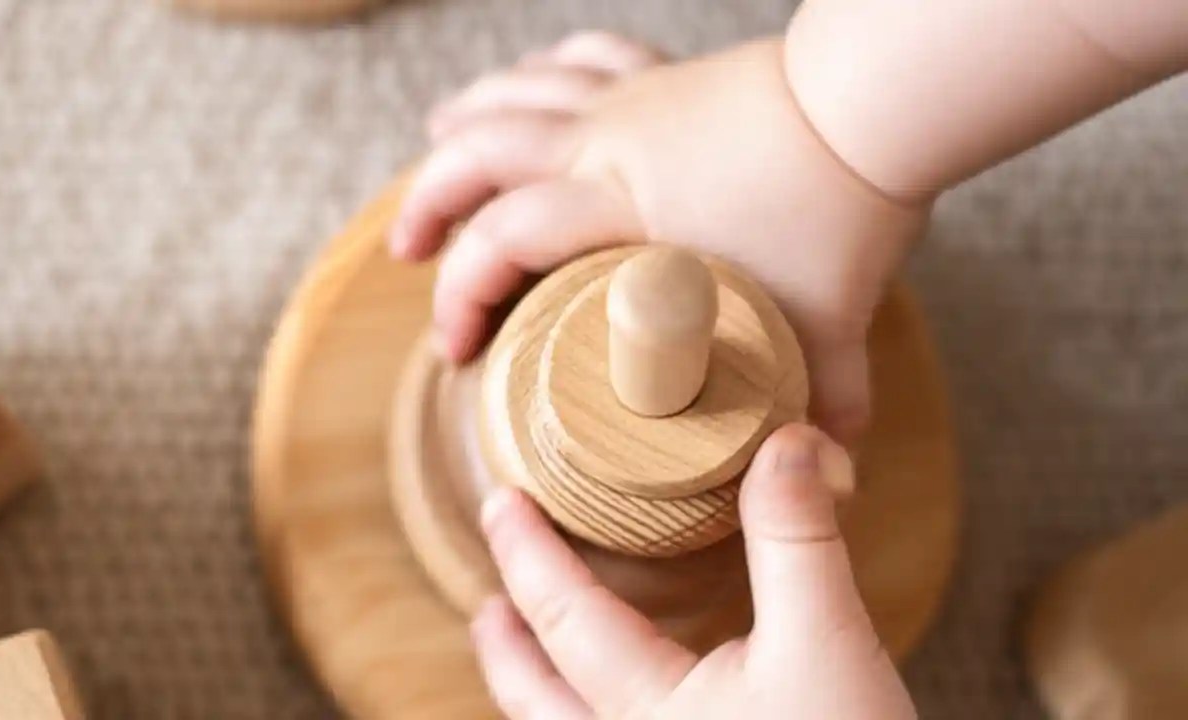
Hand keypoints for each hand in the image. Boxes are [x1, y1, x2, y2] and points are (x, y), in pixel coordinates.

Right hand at [391, 31, 931, 444]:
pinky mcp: (659, 77)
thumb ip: (824, 407)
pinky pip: (577, 58)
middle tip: (407, 250)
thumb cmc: (845, 207)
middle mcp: (606, 145)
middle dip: (428, 201)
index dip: (462, 295)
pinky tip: (520, 85)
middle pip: (479, 153)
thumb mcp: (827, 326)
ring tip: (432, 150)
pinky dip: (536, 71)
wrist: (875, 103)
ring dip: (461, 124)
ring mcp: (629, 104)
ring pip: (512, 95)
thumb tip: (833, 480)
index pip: (507, 239)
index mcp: (626, 208)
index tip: (459, 351)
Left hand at [472, 424, 916, 719]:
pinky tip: (627, 707)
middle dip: (506, 648)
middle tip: (488, 606)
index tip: (500, 502)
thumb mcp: (827, 641)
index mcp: (647, 707)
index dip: (525, 551)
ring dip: (541, 692)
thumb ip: (797, 539)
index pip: (562, 614)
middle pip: (536, 698)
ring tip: (532, 656)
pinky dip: (594, 717)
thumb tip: (785, 443)